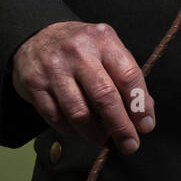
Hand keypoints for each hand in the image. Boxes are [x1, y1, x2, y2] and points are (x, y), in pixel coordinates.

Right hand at [11, 21, 155, 153]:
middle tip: (129, 144)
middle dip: (121, 127)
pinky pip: (56, 117)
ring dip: (95, 134)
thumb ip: (125, 77)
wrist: (36, 36)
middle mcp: (78, 52)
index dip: (139, 105)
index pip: (128, 75)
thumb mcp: (106, 49)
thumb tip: (143, 114)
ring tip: (104, 140)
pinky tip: (81, 132)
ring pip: (78, 112)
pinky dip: (72, 131)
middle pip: (105, 97)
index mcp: (103, 39)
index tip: (145, 125)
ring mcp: (54, 68)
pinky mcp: (35, 84)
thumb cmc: (80, 48)